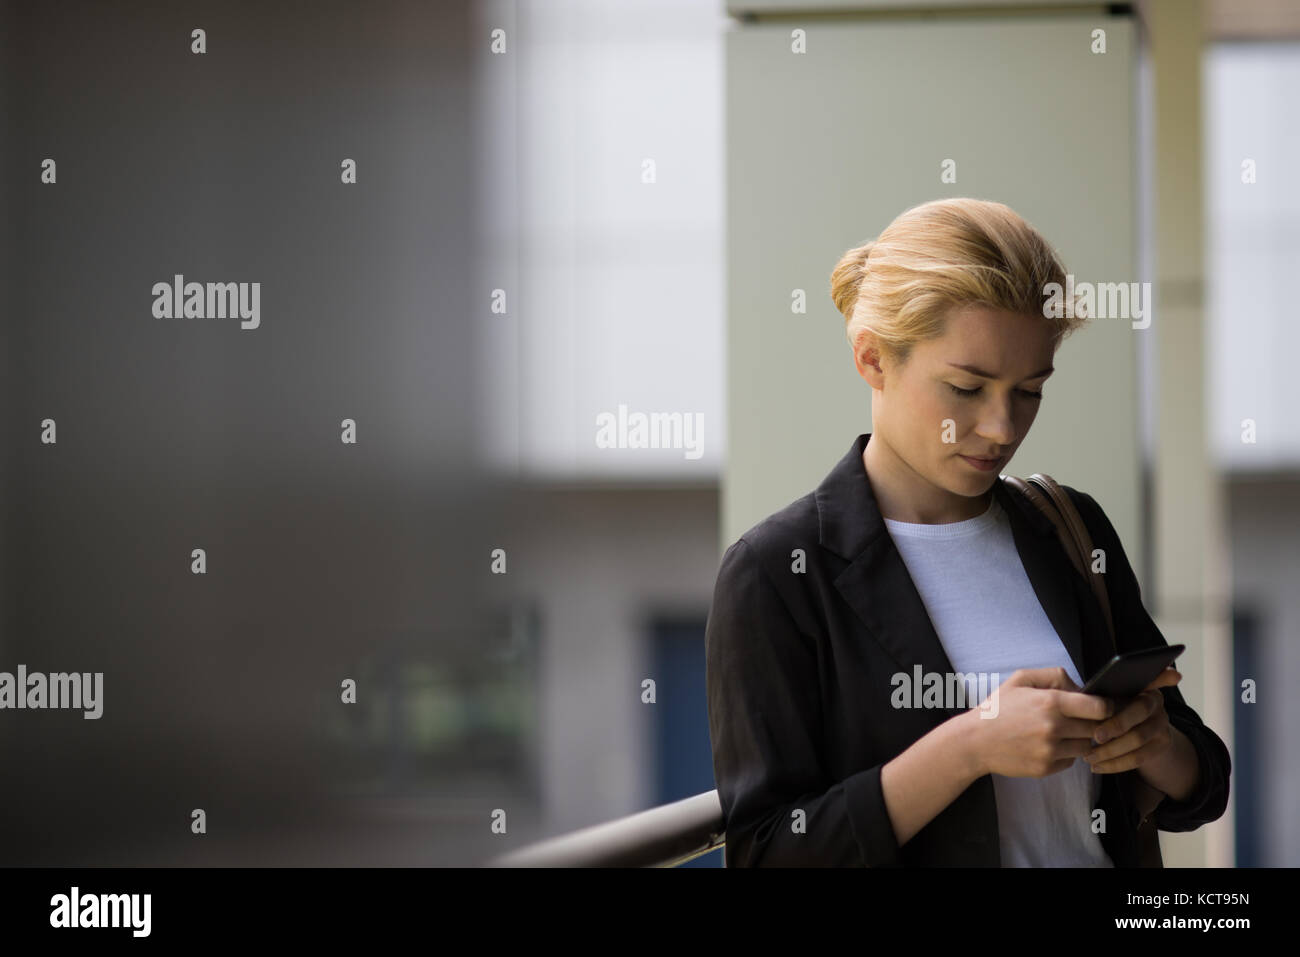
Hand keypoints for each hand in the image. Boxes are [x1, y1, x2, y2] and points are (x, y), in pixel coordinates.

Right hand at [969, 667, 1112, 778]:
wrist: (974, 740)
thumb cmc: (998, 708)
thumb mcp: (1021, 679)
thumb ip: (1055, 676)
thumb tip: (1081, 688)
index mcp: (1050, 702)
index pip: (1099, 708)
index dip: (1104, 707)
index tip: (1099, 708)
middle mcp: (1054, 727)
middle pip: (1097, 729)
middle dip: (1092, 724)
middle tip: (1079, 720)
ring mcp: (1051, 750)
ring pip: (1086, 747)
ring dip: (1080, 740)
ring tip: (1061, 733)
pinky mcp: (1046, 767)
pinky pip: (1071, 761)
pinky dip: (1066, 754)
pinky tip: (1048, 745)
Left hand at [1083, 667, 1181, 773]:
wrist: (1137, 729)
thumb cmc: (1113, 708)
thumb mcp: (1108, 696)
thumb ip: (1099, 693)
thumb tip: (1075, 688)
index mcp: (1143, 686)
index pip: (1151, 679)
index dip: (1161, 676)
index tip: (1171, 676)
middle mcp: (1156, 703)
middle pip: (1139, 712)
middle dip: (1116, 725)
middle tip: (1095, 736)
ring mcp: (1162, 725)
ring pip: (1137, 739)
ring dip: (1110, 751)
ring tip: (1088, 756)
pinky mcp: (1162, 745)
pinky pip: (1138, 758)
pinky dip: (1115, 764)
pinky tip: (1097, 766)